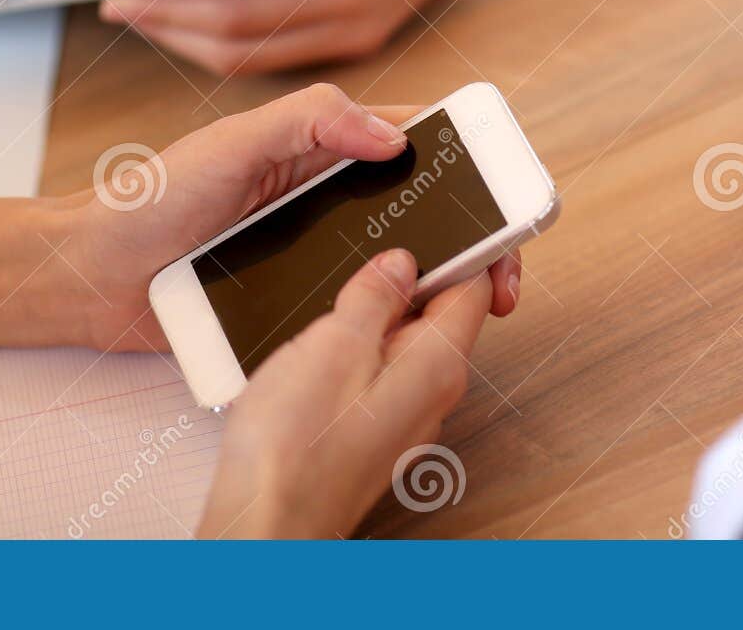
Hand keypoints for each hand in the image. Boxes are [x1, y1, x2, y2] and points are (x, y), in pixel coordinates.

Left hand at [67, 84, 520, 350]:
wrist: (92, 278)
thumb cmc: (149, 201)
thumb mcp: (229, 145)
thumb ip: (307, 121)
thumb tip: (390, 135)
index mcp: (319, 149)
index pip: (413, 146)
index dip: (466, 165)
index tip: (501, 194)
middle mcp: (326, 202)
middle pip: (422, 215)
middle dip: (472, 241)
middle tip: (497, 279)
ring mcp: (315, 256)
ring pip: (397, 270)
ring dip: (437, 289)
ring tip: (464, 314)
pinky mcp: (297, 307)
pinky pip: (356, 317)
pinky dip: (388, 328)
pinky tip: (406, 344)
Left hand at [98, 0, 490, 73]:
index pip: (240, 16)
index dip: (174, 9)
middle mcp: (353, 20)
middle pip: (238, 47)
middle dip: (169, 27)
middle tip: (115, 4)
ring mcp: (356, 34)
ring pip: (254, 57)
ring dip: (191, 36)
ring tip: (142, 7)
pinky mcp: (353, 34)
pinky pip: (277, 48)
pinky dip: (227, 36)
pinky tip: (192, 11)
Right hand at [198, 248, 490, 537]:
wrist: (266, 524)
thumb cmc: (295, 447)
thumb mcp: (335, 343)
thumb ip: (374, 295)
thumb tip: (400, 264)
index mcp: (439, 363)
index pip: (476, 286)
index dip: (464, 246)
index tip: (439, 218)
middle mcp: (434, 394)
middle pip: (440, 313)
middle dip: (409, 277)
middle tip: (366, 251)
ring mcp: (403, 418)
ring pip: (405, 343)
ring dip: (377, 314)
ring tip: (334, 293)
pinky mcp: (371, 433)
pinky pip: (379, 373)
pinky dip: (358, 348)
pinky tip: (319, 345)